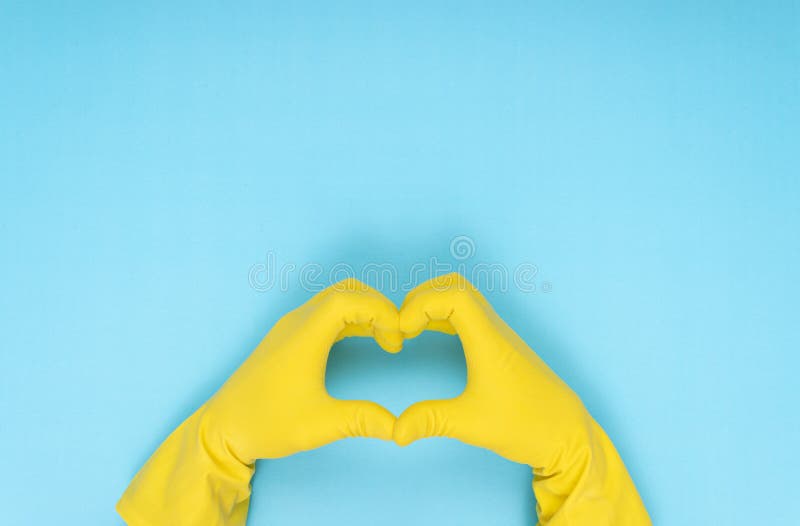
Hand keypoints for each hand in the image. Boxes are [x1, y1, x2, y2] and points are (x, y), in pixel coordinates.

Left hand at [117, 279, 402, 525]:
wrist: (222, 428)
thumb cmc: (265, 423)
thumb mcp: (318, 425)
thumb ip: (361, 420)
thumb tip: (398, 427)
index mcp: (304, 335)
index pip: (350, 299)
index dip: (382, 311)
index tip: (400, 337)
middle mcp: (297, 322)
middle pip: (345, 290)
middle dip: (378, 306)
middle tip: (397, 336)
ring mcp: (291, 326)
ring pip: (335, 299)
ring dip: (364, 310)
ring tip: (386, 340)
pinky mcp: (288, 336)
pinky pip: (325, 312)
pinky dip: (350, 318)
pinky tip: (364, 340)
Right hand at [393, 273, 650, 524]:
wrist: (566, 432)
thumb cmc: (527, 425)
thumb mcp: (472, 425)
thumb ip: (431, 421)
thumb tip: (396, 431)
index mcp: (489, 340)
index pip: (454, 296)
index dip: (421, 305)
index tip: (403, 332)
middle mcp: (495, 329)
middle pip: (456, 286)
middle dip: (421, 297)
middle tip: (402, 325)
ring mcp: (498, 335)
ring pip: (463, 297)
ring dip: (433, 303)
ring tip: (410, 329)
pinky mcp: (499, 345)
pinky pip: (468, 314)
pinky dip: (443, 316)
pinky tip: (429, 335)